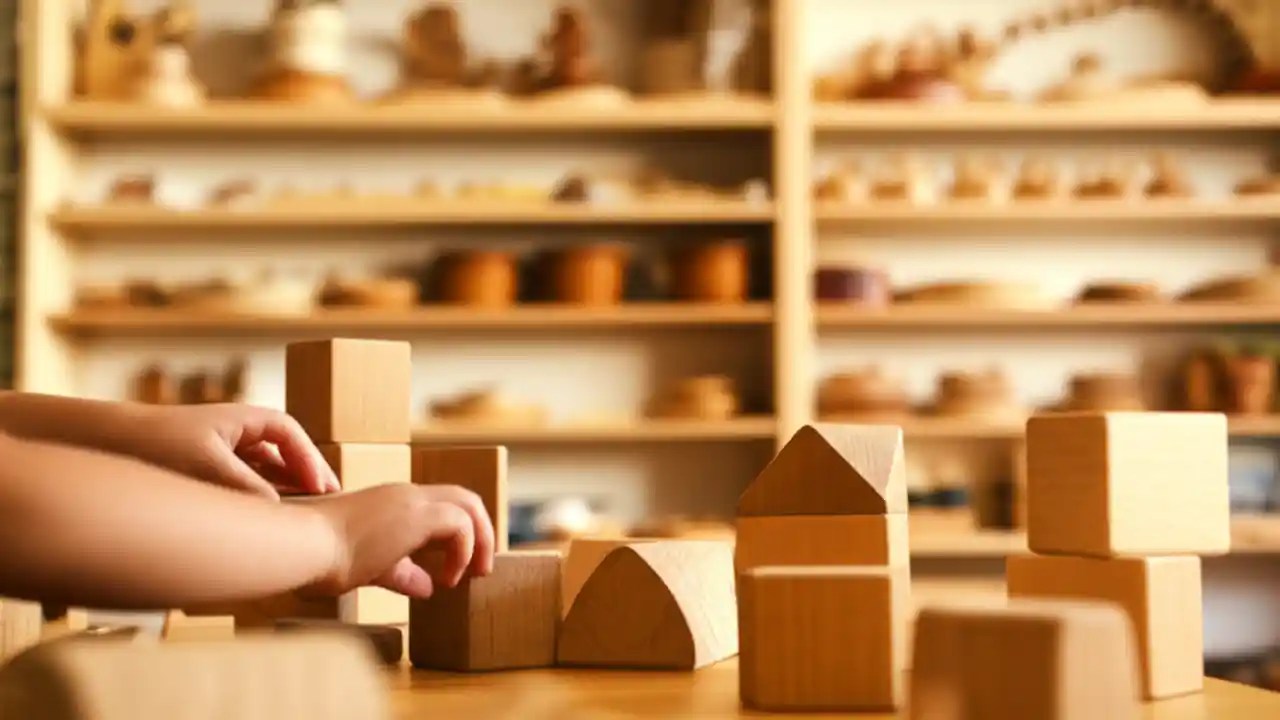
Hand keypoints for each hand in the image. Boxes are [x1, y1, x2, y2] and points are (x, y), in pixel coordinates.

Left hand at [122, 403, 339, 499]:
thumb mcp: (208, 467)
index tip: (323, 487)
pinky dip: (261, 499)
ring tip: (307, 514)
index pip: (290, 433)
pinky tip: (267, 520)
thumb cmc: (159, 445)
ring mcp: (221, 452)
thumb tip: (277, 513)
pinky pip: (246, 485)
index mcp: (242, 419)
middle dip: (306, 475)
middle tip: (329, 501)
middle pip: (283, 452)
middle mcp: (235, 433)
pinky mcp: (207, 473)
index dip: (310, 459)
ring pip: (265, 471)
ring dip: (286, 490)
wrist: (109, 443)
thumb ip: (247, 488)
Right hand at [300, 484, 496, 597]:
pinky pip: (461, 525)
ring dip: (481, 541)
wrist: (303, 546)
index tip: (460, 565)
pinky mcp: (416, 514)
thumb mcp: (371, 567)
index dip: (460, 532)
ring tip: (474, 574)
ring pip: (469, 505)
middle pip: (464, 498)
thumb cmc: (321, 558)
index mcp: (392, 502)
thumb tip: (427, 587)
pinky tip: (447, 578)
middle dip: (481, 531)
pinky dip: (463, 551)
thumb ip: (401, 573)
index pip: (441, 504)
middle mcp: (406, 494)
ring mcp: (411, 501)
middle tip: (481, 568)